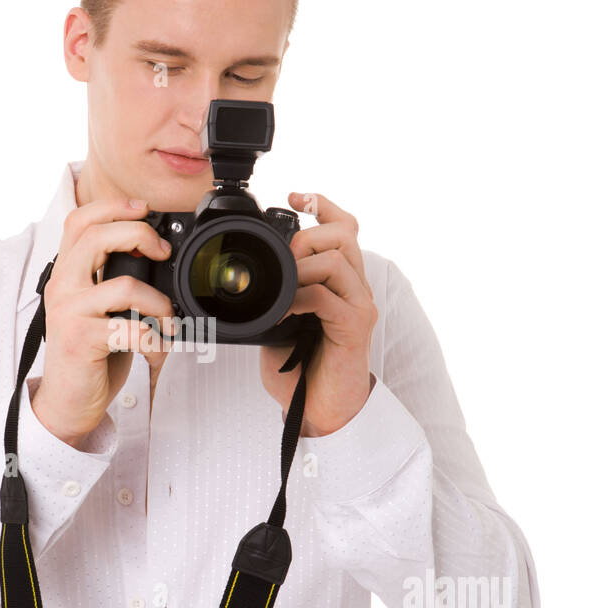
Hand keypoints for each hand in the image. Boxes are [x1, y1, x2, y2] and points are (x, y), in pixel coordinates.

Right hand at [31, 196, 175, 446]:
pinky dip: (155, 341)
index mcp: (66, 275)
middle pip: (97, 237)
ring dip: (159, 304)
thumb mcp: (98, 310)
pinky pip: (132, 329)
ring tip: (167, 322)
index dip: (111, 207)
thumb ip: (112, 281)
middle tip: (161, 253)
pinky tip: (157, 350)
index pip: (78, 222)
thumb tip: (154, 256)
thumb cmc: (89, 356)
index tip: (143, 209)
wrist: (67, 403)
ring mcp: (69, 313)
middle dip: (139, 235)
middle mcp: (62, 288)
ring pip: (124, 286)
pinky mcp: (81, 340)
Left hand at [259, 193, 377, 435]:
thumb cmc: (302, 369)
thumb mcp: (281, 320)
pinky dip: (299, 299)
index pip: (344, 226)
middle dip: (306, 238)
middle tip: (283, 263)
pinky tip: (283, 314)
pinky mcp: (355, 328)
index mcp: (341, 281)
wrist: (322, 410)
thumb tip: (248, 277)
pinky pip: (327, 297)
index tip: (295, 196)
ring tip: (284, 290)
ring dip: (302, 267)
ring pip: (338, 259)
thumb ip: (276, 294)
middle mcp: (356, 288)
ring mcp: (360, 306)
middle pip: (344, 233)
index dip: (322, 203)